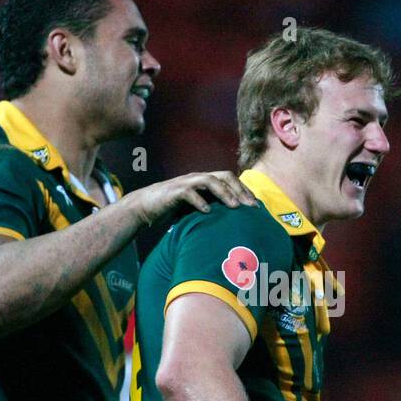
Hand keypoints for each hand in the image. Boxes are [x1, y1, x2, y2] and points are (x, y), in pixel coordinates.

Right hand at [123, 171, 256, 225]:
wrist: (144, 207)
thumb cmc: (171, 210)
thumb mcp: (195, 209)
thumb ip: (210, 210)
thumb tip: (231, 224)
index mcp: (204, 181)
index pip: (230, 180)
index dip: (244, 190)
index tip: (255, 205)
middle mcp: (197, 178)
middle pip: (224, 176)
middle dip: (239, 190)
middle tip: (251, 206)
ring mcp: (185, 183)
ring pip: (210, 181)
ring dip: (224, 193)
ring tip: (234, 207)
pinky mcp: (174, 191)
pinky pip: (189, 193)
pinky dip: (199, 201)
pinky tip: (206, 212)